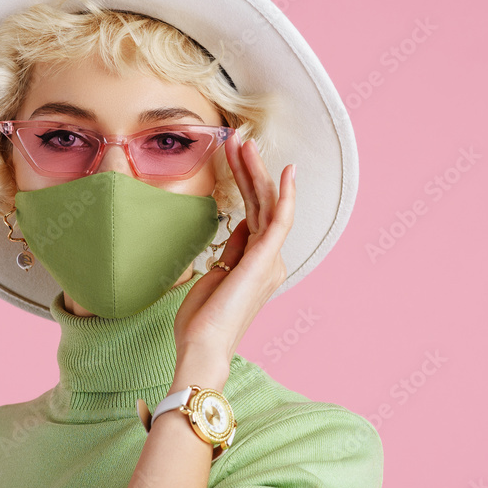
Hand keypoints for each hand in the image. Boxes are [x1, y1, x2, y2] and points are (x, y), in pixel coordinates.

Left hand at [173, 134, 295, 388]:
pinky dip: (286, 195)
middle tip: (239, 140)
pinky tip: (285, 172)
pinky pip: (281, 220)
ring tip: (245, 144)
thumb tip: (238, 227)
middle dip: (250, 170)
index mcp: (258, 265)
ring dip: (258, 172)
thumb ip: (230, 251)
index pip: (254, 214)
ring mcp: (270, 260)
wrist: (201, 347)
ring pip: (268, 205)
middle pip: (262, 205)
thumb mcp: (215, 276)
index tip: (234, 158)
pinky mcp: (266, 260)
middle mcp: (270, 261)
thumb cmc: (201, 322)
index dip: (245, 183)